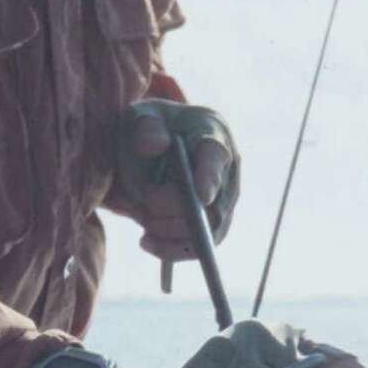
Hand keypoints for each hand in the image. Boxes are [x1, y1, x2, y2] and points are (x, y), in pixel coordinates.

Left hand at [114, 100, 240, 255]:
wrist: (156, 150)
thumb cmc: (151, 129)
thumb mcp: (140, 117)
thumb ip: (146, 126)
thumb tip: (158, 145)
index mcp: (213, 134)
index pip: (216, 157)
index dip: (210, 177)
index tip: (201, 196)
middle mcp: (227, 171)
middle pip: (213, 204)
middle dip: (175, 211)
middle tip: (144, 205)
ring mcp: (224, 201)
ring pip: (208, 232)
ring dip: (169, 232)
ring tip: (141, 220)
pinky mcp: (214, 226)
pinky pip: (199, 248)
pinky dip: (170, 250)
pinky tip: (145, 241)